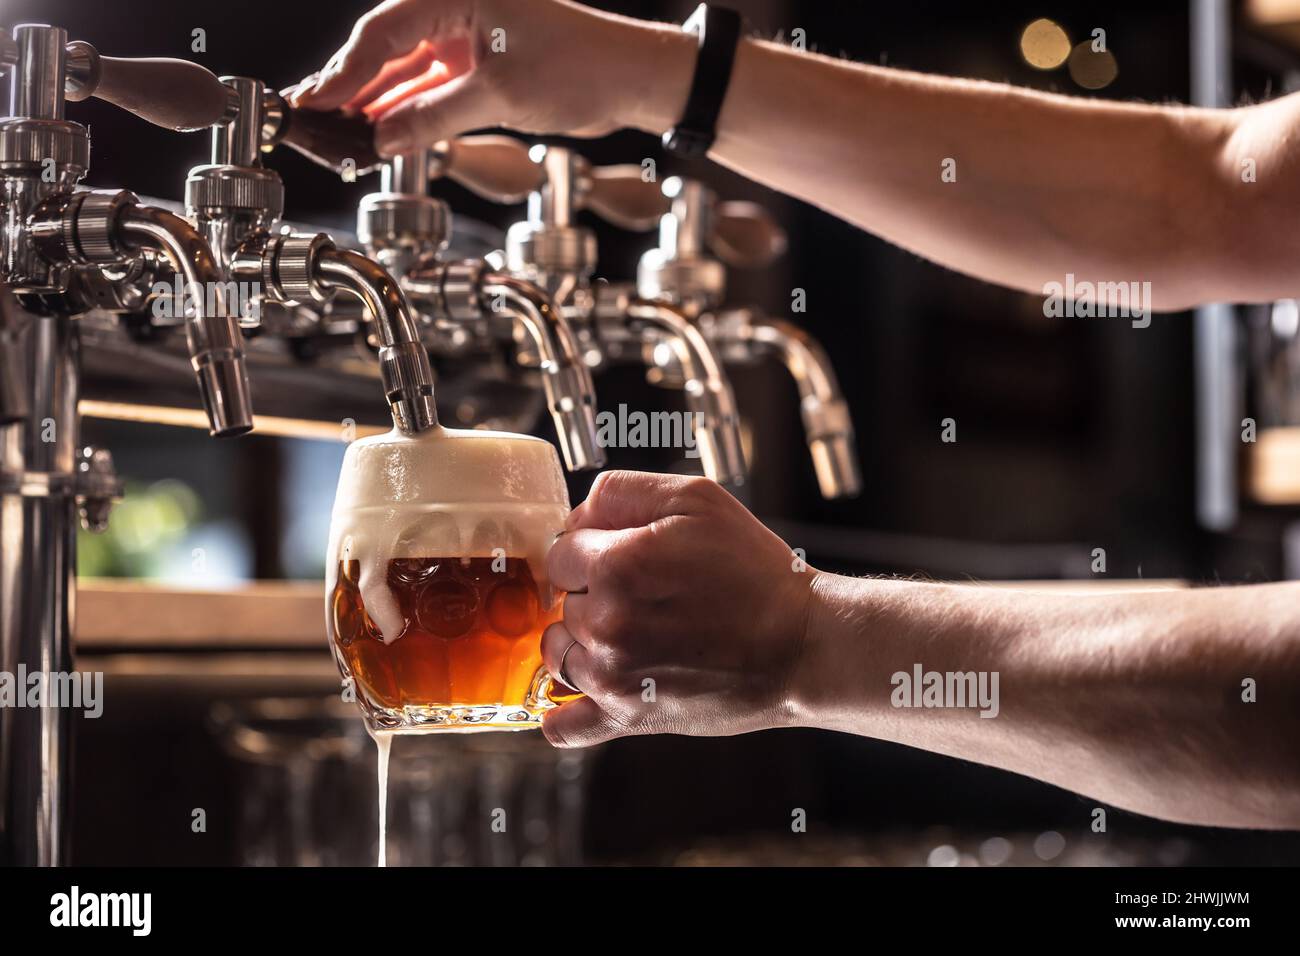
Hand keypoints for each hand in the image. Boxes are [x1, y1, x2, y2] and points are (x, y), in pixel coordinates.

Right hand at [290, 0, 693, 155]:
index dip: (345, 71)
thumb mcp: (500, 95)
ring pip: (406, 69)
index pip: (384, 31)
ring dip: (375, 101)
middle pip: (387, 46)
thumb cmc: (583, 67)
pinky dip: (407, 109)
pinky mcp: (480, 63)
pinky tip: (379, 131)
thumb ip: (435, 117)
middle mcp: (457, 6)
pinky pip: (431, 85)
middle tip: (312, 119)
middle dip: (350, 85)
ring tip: (337, 131)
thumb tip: (382, 140)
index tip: (315, 103)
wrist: (633, 80)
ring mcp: (468, 35)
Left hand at [540, 471, 817, 747]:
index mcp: (616, 565)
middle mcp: (605, 622)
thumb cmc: (755, 571)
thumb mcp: (697, 499)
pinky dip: (561, 714)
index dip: (590, 549)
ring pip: (558, 653)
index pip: (560, 552)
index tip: (623, 556)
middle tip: (645, 594)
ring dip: (581, 642)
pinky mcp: (628, 718)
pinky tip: (574, 697)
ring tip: (628, 634)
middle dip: (591, 593)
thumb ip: (622, 492)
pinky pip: (563, 726)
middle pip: (561, 602)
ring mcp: (612, 676)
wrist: (802, 646)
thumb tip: (575, 517)